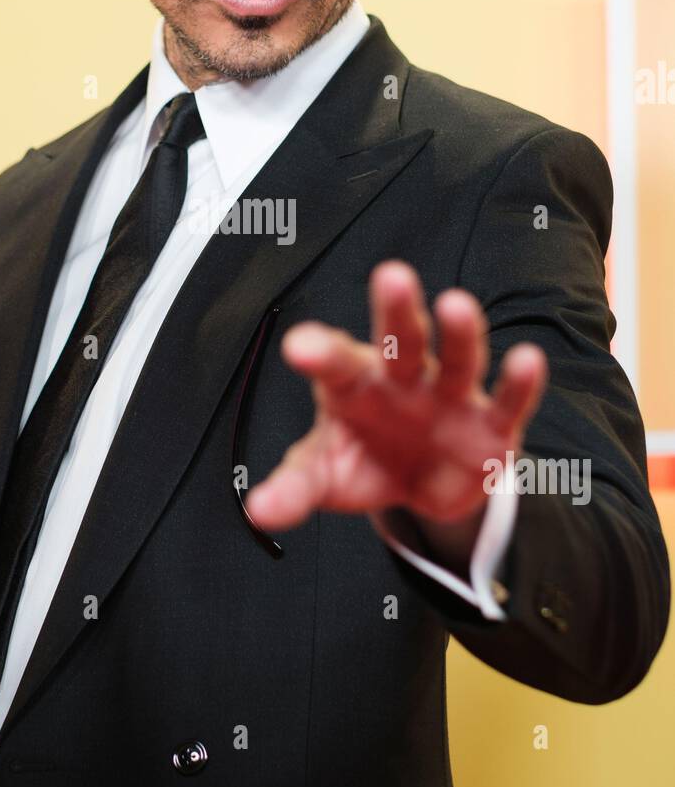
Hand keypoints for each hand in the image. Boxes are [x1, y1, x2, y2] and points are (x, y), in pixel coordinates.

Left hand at [244, 261, 547, 545]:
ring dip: (458, 333)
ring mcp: (451, 395)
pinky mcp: (493, 424)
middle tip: (391, 275)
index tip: (299, 348)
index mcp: (355, 384)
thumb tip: (259, 510)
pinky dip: (520, 382)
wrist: (422, 487)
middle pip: (399, 339)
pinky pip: (509, 401)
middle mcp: (404, 378)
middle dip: (396, 310)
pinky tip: (528, 359)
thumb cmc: (366, 459)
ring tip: (455, 304)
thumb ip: (295, 488)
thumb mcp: (326, 475)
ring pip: (457, 358)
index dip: (320, 352)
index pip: (335, 363)